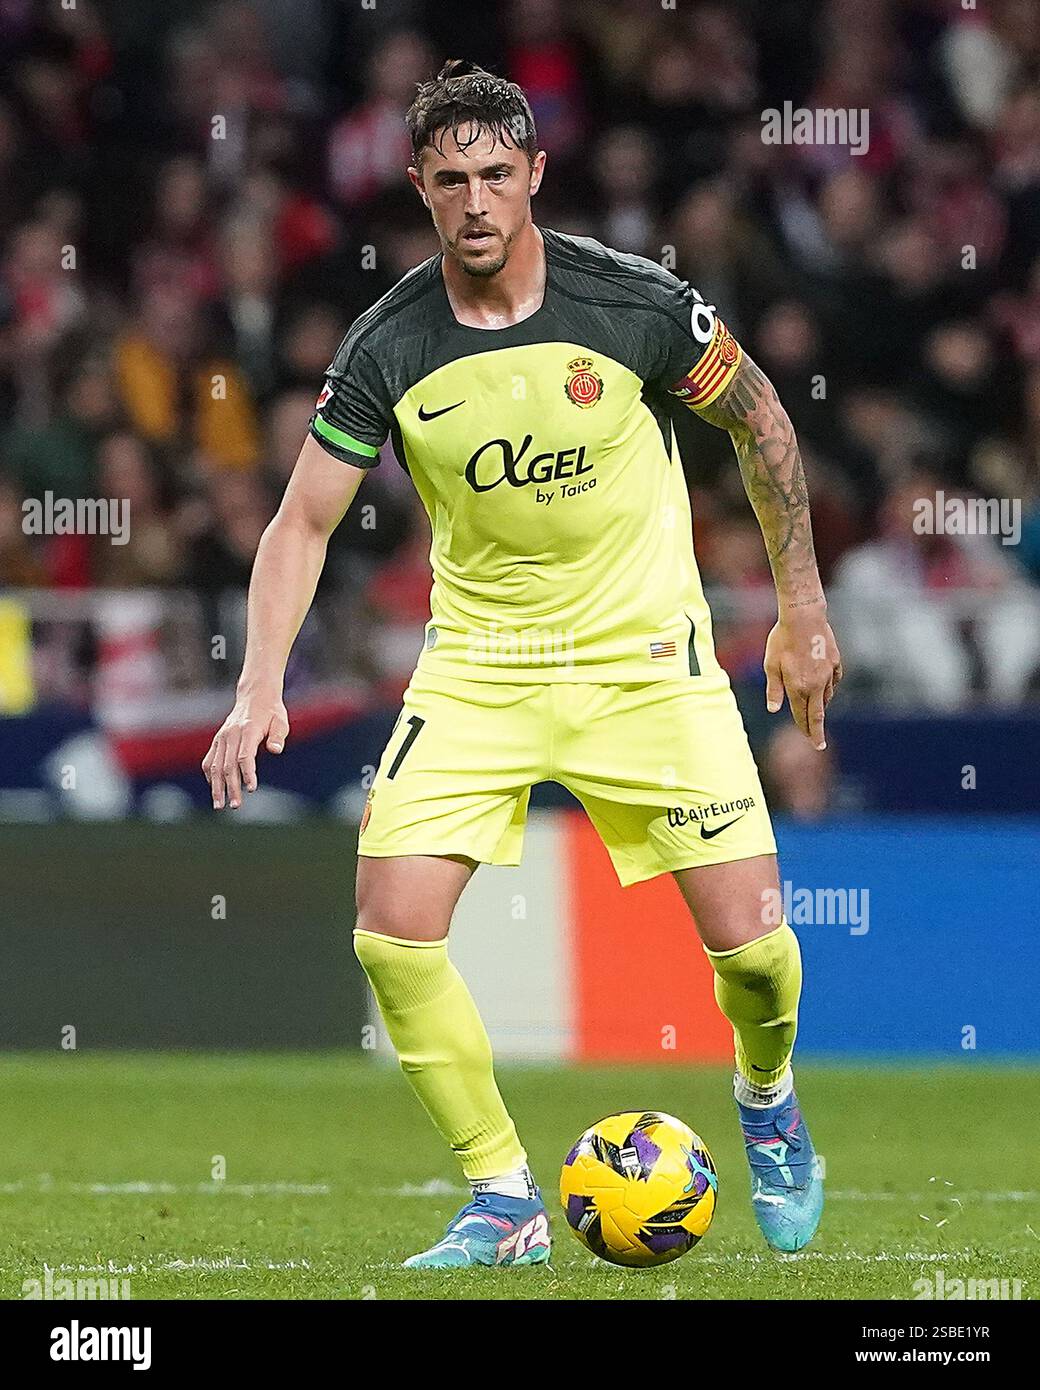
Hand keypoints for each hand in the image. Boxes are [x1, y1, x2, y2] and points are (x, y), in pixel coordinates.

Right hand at [202, 690, 288, 809]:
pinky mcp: (217, 740)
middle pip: (228, 765)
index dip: (247, 773)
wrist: (255, 696)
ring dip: (216, 787)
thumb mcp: (281, 721)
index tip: (251, 789)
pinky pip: (209, 761)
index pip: (245, 756)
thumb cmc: (272, 712)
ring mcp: (221, 737)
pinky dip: (210, 776)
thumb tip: (276, 750)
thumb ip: (278, 736)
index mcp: (248, 730)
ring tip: (219, 805)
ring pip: (215, 766)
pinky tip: (215, 790)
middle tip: (236, 806)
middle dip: (231, 787)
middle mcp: (231, 734)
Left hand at [764, 606, 842, 750]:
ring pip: (827, 697)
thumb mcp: (770, 665)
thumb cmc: (782, 640)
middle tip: (819, 745)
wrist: (804, 617)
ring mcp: (828, 673)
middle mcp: (816, 684)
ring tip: (817, 712)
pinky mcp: (835, 662)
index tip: (812, 742)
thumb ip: (773, 689)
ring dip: (821, 707)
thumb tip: (773, 710)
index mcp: (798, 687)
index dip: (806, 730)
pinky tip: (826, 688)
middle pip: (818, 713)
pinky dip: (830, 688)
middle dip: (817, 731)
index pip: (802, 715)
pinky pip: (834, 681)